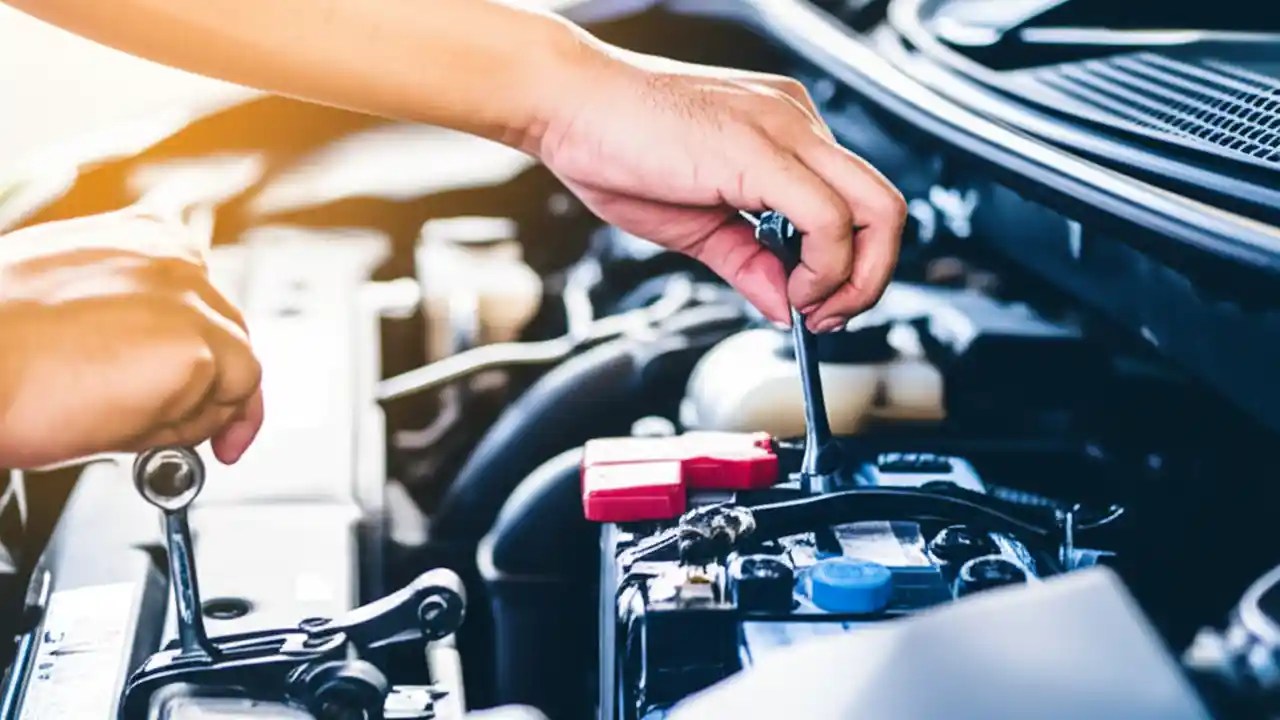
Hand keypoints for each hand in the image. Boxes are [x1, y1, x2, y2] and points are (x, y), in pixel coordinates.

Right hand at [0, 210, 262, 467]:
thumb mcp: (65, 290)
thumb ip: (124, 305)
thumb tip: (150, 351)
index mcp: (148, 235)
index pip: (205, 301)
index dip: (200, 351)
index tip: (195, 379)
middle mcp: (180, 260)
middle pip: (229, 337)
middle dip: (205, 386)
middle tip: (159, 420)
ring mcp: (193, 303)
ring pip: (237, 375)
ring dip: (193, 412)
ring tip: (120, 423)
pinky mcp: (197, 351)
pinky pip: (224, 407)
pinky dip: (189, 430)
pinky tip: (131, 429)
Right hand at [534, 43, 905, 330]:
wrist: (565, 103)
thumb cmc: (615, 147)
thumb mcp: (696, 226)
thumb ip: (749, 264)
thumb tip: (787, 306)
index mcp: (785, 132)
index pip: (854, 204)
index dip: (848, 268)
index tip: (815, 306)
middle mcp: (796, 123)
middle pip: (885, 208)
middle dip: (871, 279)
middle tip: (829, 317)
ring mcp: (785, 131)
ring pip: (877, 211)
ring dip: (857, 279)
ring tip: (811, 307)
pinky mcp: (761, 152)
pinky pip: (829, 219)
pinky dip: (825, 270)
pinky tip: (791, 291)